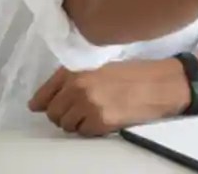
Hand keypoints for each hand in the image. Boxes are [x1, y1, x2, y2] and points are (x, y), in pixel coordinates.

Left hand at [29, 59, 189, 135]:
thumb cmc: (131, 72)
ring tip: (94, 112)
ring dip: (76, 122)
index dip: (42, 103)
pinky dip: (90, 129)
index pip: (44, 93)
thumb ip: (70, 78)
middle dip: (63, 114)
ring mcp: (88, 104)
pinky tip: (103, 118)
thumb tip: (40, 103)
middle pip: (53, 113)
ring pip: (66, 125)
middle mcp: (77, 85)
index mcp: (75, 69)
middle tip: (79, 109)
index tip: (40, 107)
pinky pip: (83, 132)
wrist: (158, 84)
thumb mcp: (98, 65)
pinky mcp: (99, 121)